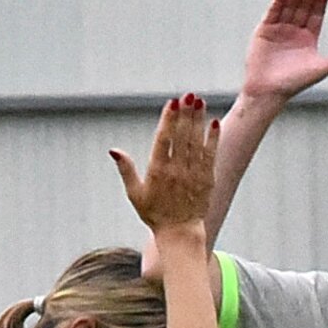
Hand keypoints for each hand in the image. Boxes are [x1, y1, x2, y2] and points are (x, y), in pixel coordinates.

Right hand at [110, 94, 218, 236]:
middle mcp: (176, 170)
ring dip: (199, 120)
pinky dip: (212, 138)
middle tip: (189, 95)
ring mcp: (193, 174)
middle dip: (186, 113)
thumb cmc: (154, 214)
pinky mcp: (207, 179)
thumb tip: (113, 150)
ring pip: (196, 141)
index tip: (172, 102)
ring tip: (200, 102)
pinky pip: (210, 155)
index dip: (168, 119)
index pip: (163, 139)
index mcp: (157, 171)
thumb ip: (126, 169)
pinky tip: (214, 123)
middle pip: (182, 136)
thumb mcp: (135, 194)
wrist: (179, 233)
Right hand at [240, 0, 327, 105]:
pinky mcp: (264, 30)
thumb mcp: (321, 68)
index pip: (316, 15)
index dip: (320, 3)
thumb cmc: (294, 84)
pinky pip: (273, 11)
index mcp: (308, 39)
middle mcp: (294, 33)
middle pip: (303, 8)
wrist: (268, 91)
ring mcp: (279, 30)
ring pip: (289, 7)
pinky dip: (279, 0)